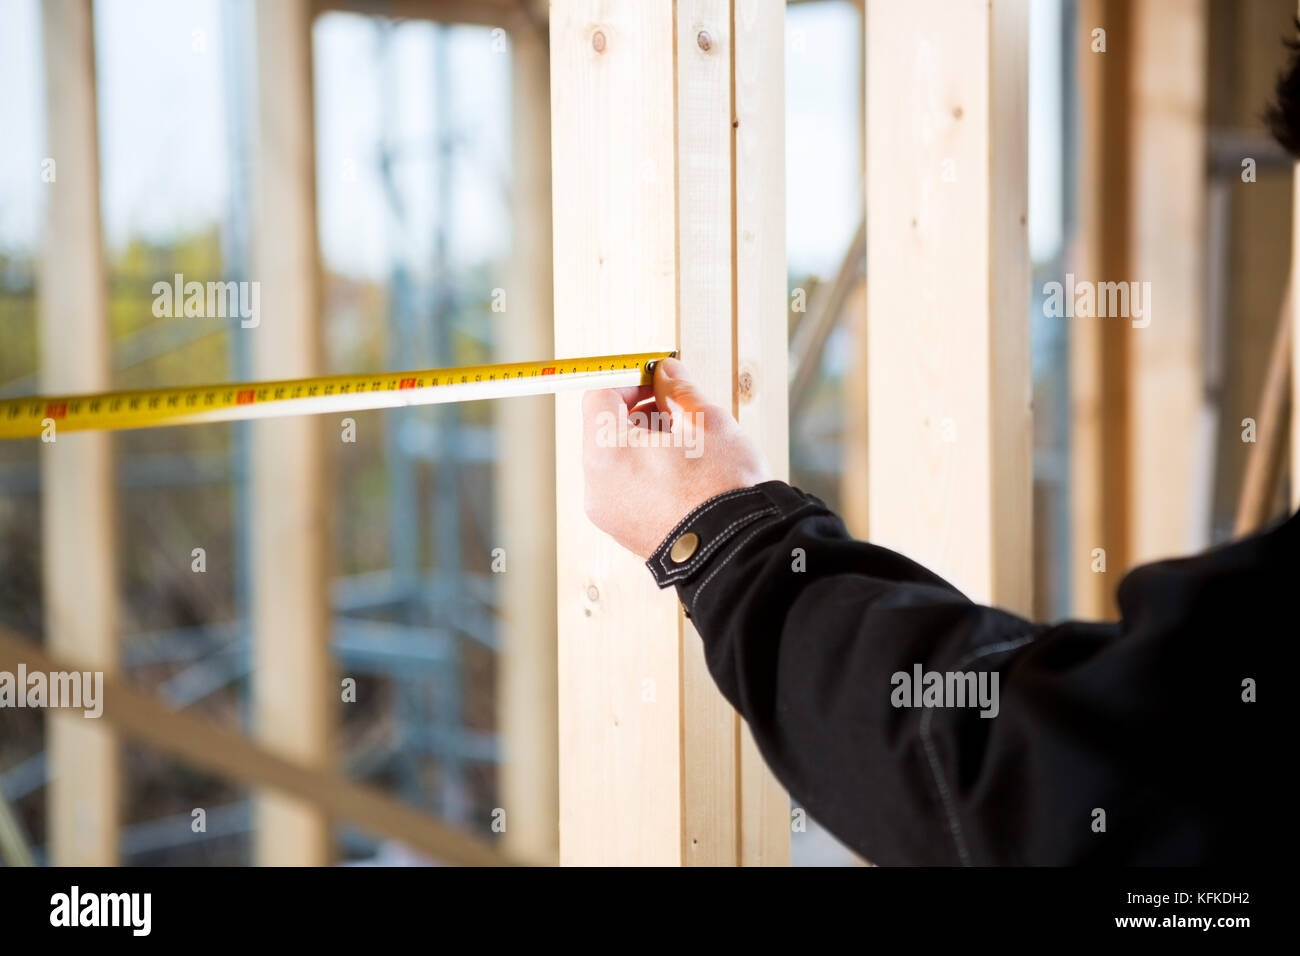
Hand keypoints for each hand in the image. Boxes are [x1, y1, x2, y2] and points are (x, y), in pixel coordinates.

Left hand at [582, 357, 771, 558]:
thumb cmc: (722, 486)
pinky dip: (646, 473)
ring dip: (646, 444)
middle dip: (641, 414)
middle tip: (681, 413)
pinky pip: (625, 487)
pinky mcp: (623, 530)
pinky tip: (683, 476)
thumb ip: (678, 389)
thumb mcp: (706, 421)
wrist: (738, 550)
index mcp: (607, 452)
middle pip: (605, 429)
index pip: (599, 397)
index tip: (659, 383)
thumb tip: (666, 372)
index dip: (630, 382)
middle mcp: (596, 484)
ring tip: (689, 449)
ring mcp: (608, 513)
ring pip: (617, 460)